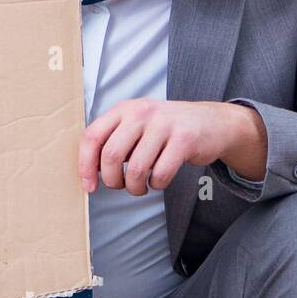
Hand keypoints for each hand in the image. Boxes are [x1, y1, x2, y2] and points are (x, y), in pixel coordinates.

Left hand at [78, 98, 265, 194]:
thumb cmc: (166, 131)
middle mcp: (141, 112)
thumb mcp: (136, 126)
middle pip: (111, 156)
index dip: (85, 165)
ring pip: (136, 169)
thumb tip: (89, 172)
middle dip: (112, 181)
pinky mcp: (184, 139)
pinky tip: (160, 179)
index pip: (92, 137)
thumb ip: (113, 142)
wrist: (211, 123)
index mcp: (124, 109)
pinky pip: (161, 174)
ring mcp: (164, 124)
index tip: (89, 186)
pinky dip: (157, 184)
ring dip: (136, 187)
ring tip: (141, 187)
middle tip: (120, 186)